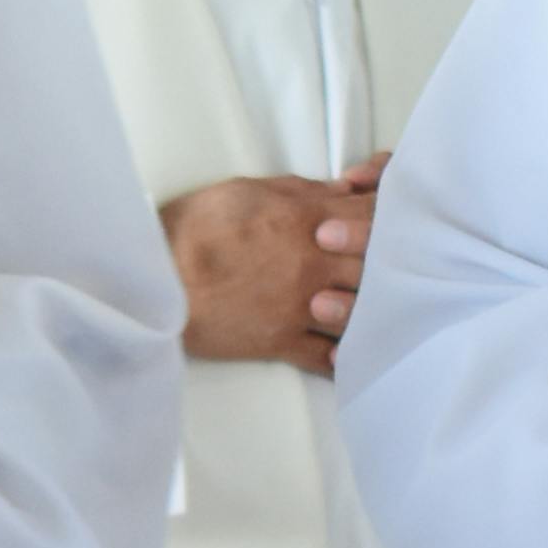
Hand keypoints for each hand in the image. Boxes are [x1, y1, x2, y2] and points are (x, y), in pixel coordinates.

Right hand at [162, 159, 384, 374]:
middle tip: (392, 268)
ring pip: (362, 313)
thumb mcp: (249, 191)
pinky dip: (342, 356)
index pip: (376, 216)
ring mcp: (301, 305)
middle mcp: (314, 262)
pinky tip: (348, 353)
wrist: (155, 275)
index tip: (390, 224)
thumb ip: (304, 192)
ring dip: (371, 312)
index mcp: (308, 218)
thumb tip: (343, 193)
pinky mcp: (281, 340)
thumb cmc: (194, 226)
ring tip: (378, 312)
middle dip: (389, 266)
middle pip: (379, 266)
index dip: (391, 218)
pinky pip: (327, 356)